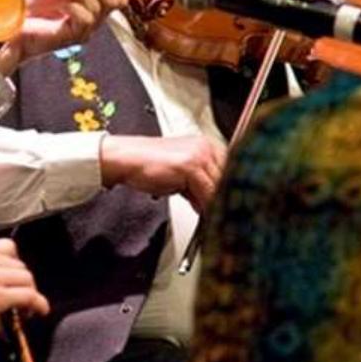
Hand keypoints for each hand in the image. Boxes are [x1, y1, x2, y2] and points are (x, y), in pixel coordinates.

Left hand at [0, 0, 126, 74]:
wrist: (6, 20)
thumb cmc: (28, 3)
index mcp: (90, 4)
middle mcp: (90, 18)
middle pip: (116, 1)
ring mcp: (82, 30)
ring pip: (100, 8)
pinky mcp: (70, 38)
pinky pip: (85, 20)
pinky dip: (75, 6)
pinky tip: (62, 4)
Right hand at [0, 238, 49, 335]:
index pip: (6, 247)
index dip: (14, 261)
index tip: (12, 272)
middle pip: (19, 265)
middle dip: (21, 280)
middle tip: (18, 294)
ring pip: (27, 279)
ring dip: (30, 291)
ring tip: (27, 305)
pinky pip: (29, 296)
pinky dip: (38, 304)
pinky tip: (39, 311)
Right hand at [99, 134, 227, 211]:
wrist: (129, 159)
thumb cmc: (151, 165)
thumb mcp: (182, 174)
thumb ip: (200, 185)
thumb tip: (213, 202)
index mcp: (207, 145)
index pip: (231, 170)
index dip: (230, 189)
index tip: (230, 205)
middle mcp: (206, 147)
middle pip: (229, 178)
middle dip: (224, 198)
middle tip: (222, 214)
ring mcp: (200, 155)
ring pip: (219, 186)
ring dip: (216, 204)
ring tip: (212, 217)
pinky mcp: (190, 166)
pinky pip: (207, 192)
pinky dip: (207, 206)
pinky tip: (203, 213)